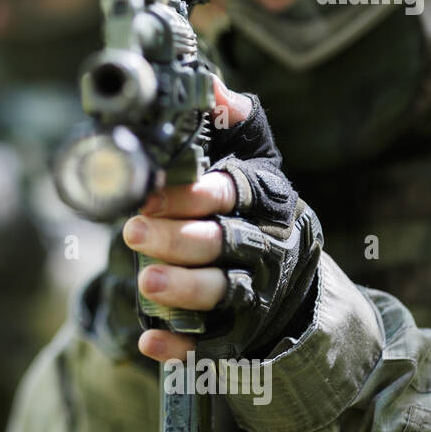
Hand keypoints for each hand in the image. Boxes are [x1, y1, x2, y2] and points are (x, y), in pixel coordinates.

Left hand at [124, 77, 322, 362]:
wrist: (296, 285)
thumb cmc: (256, 209)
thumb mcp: (254, 158)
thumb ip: (233, 121)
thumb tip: (209, 83)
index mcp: (269, 201)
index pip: (236, 193)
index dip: (194, 194)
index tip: (150, 193)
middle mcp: (269, 249)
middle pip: (225, 243)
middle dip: (179, 238)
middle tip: (134, 232)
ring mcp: (259, 297)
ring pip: (224, 294)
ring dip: (184, 288)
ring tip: (146, 281)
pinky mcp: (243, 338)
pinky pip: (213, 347)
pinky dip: (183, 348)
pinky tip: (150, 342)